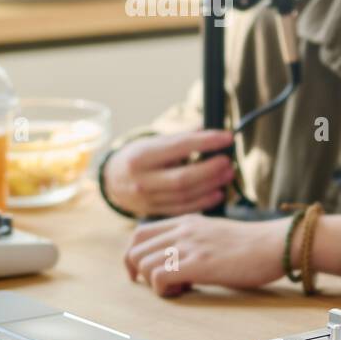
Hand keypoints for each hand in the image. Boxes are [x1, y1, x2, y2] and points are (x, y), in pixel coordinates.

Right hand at [103, 130, 236, 217]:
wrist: (112, 181)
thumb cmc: (139, 157)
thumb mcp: (152, 143)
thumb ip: (181, 137)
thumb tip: (211, 128)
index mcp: (141, 156)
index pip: (179, 146)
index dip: (206, 141)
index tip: (228, 137)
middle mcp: (141, 179)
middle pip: (183, 177)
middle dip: (211, 170)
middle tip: (228, 161)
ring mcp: (146, 199)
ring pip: (185, 195)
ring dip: (211, 186)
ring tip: (227, 175)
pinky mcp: (153, 211)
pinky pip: (183, 209)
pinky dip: (203, 202)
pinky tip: (218, 194)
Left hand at [123, 214, 289, 297]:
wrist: (278, 243)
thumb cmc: (257, 244)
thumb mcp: (218, 233)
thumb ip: (197, 240)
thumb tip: (182, 261)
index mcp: (188, 221)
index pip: (141, 233)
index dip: (135, 255)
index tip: (144, 272)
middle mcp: (183, 230)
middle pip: (135, 249)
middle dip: (140, 272)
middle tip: (160, 285)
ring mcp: (189, 245)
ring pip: (143, 263)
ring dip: (154, 282)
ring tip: (179, 287)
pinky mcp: (198, 264)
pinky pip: (159, 277)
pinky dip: (164, 290)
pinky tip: (185, 291)